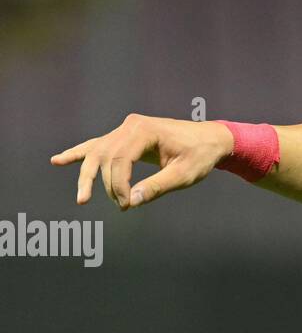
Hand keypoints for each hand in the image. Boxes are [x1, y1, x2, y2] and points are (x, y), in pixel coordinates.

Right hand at [50, 114, 234, 209]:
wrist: (211, 139)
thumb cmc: (200, 156)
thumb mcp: (184, 174)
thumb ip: (158, 187)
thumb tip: (133, 201)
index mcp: (145, 131)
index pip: (119, 160)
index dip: (119, 185)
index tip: (129, 204)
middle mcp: (131, 126)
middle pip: (105, 157)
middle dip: (109, 185)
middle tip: (122, 206)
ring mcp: (126, 129)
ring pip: (97, 153)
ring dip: (88, 176)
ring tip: (82, 199)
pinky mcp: (125, 136)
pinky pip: (98, 145)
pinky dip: (79, 153)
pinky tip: (58, 160)